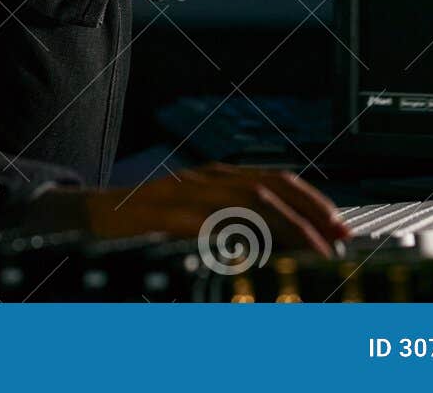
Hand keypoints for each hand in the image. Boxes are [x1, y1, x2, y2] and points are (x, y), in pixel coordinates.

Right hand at [34, 163, 349, 257]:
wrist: (92, 216)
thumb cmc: (148, 224)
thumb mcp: (197, 219)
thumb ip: (234, 227)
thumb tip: (281, 251)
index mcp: (218, 178)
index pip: (276, 179)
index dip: (313, 201)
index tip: (340, 227)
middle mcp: (205, 179)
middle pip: (267, 187)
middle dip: (308, 215)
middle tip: (334, 243)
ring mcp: (182, 193)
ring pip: (243, 201)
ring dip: (283, 228)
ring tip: (308, 252)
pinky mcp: (160, 213)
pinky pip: (203, 222)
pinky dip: (232, 236)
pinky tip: (253, 254)